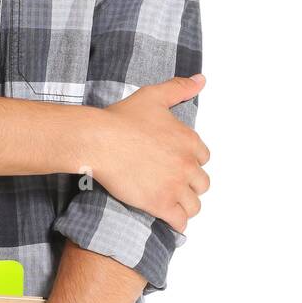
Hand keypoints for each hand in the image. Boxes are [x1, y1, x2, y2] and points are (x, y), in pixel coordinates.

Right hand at [93, 73, 210, 231]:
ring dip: (185, 205)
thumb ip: (179, 88)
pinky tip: (170, 221)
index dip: (190, 161)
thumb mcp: (153, 96)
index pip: (203, 158)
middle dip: (189, 185)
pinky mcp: (160, 204)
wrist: (99, 140)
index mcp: (188, 140)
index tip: (176, 164)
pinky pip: (180, 221)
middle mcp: (186, 164)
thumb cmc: (121, 119)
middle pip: (201, 183)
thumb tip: (201, 80)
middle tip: (173, 185)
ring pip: (194, 205)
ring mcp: (175, 186)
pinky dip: (177, 223)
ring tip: (172, 204)